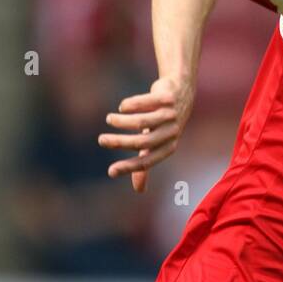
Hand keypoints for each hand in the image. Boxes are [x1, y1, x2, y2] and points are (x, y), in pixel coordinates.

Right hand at [98, 74, 195, 192]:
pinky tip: (123, 107)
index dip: (129, 168)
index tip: (111, 172)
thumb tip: (139, 191)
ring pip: (141, 122)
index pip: (147, 162)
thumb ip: (145, 164)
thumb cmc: (164, 123)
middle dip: (119, 143)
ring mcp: (170, 115)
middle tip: (101, 140)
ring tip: (109, 119)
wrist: (181, 90)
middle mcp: (170, 133)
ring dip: (121, 121)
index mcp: (167, 147)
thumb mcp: (155, 143)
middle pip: (141, 142)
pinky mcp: (167, 98)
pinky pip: (145, 102)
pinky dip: (130, 105)